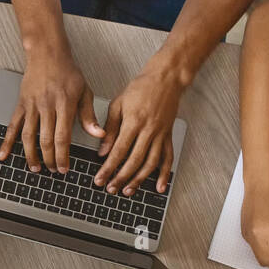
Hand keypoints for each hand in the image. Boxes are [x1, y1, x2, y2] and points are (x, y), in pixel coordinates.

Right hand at [0, 48, 103, 173]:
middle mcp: (46, 106)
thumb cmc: (68, 72)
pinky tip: (3, 155)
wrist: (47, 53)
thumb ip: (89, 116)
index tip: (64, 168)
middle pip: (45, 140)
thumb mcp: (84, 91)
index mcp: (64, 104)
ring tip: (35, 169)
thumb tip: (98, 135)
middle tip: (54, 170)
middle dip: (49, 159)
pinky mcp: (21, 104)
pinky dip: (7, 142)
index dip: (62, 156)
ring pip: (28, 136)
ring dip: (31, 155)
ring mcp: (32, 106)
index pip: (62, 137)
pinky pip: (13, 126)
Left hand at [94, 61, 183, 194]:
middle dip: (121, 178)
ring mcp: (160, 135)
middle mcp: (149, 131)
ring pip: (150, 163)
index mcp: (134, 122)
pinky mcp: (168, 136)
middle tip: (111, 189)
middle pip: (133, 161)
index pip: (118, 151)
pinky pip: (167, 158)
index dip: (108, 168)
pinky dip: (164, 174)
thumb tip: (103, 150)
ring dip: (139, 180)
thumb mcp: (119, 103)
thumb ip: (110, 128)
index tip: (99, 179)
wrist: (167, 78)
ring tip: (128, 191)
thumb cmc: (142, 87)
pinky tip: (158, 186)